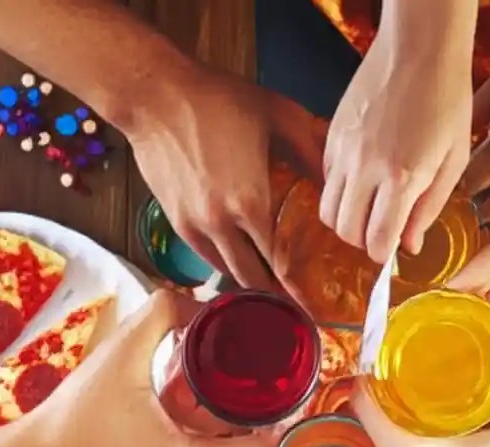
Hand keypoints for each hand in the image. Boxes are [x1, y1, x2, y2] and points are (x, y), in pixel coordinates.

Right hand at [20, 290, 275, 446]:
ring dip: (267, 424)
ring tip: (278, 379)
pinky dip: (242, 432)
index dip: (298, 412)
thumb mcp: (122, 354)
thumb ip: (163, 313)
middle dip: (288, 414)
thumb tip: (202, 294)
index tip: (308, 374)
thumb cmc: (79, 417)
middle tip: (300, 369)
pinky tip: (241, 399)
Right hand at [127, 64, 325, 287]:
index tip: (311, 303)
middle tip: (292, 307)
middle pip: (251, 277)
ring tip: (267, 288)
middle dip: (273, 296)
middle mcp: (220, 225)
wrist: (154, 96)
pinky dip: (222, 263)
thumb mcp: (277, 116)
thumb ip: (311, 149)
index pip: (278, 261)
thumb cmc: (217, 101)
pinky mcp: (173, 221)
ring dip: (246, 281)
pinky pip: (204, 255)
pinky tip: (237, 261)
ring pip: (225, 271)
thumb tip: (336, 179)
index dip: (296, 287)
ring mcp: (193, 226)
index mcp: (250, 204)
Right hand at [320, 3, 473, 262]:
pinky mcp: (331, 133)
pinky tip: (360, 180)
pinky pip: (324, 179)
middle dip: (362, 241)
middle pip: (345, 231)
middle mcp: (365, 168)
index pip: (376, 240)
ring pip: (327, 209)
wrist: (420, 48)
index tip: (390, 254)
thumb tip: (409, 245)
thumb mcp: (453, 160)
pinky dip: (338, 190)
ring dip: (345, 219)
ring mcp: (343, 150)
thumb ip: (430, 207)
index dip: (382, 255)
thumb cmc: (447, 99)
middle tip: (380, 233)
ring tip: (367, 211)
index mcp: (402, 177)